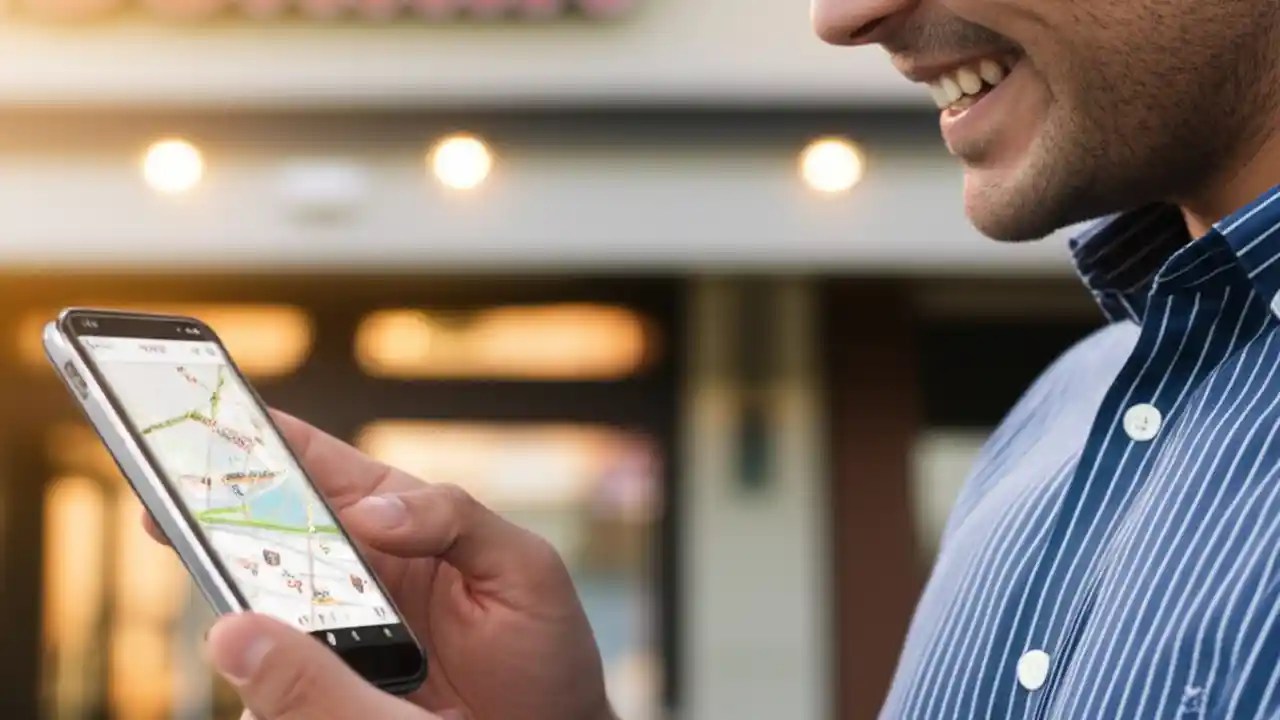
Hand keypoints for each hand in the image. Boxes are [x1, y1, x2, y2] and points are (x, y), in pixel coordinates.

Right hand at [145, 411, 612, 719]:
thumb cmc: (546, 647)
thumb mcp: (521, 565)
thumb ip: (454, 518)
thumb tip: (370, 510)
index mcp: (404, 525)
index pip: (326, 472)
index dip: (272, 444)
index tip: (219, 418)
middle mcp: (362, 574)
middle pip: (275, 532)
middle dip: (221, 511)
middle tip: (169, 501)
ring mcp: (342, 633)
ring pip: (266, 601)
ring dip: (231, 583)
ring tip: (194, 558)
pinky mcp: (336, 686)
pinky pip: (280, 669)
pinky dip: (256, 656)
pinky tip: (245, 644)